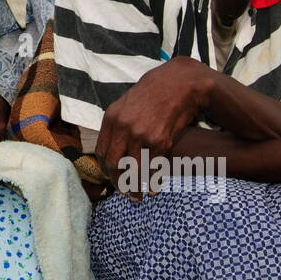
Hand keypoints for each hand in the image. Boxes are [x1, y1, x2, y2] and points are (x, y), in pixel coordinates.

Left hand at [96, 56, 210, 184]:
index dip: (105, 168)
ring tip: (136, 196)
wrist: (178, 83)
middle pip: (114, 163)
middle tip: (122, 191)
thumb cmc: (153, 93)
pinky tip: (154, 188)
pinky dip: (153, 181)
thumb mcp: (126, 103)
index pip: (102, 151)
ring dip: (134, 187)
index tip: (110, 177)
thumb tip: (110, 144)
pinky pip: (153, 167)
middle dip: (117, 181)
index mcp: (111, 118)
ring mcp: (141, 135)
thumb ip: (117, 124)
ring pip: (132, 170)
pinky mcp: (160, 141)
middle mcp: (123, 128)